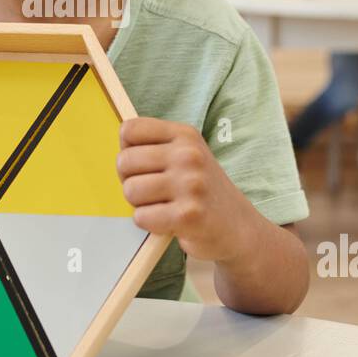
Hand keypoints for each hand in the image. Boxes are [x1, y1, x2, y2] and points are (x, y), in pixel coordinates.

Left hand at [117, 117, 248, 262]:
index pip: (129, 129)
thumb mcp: (187, 154)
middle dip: (130, 180)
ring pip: (130, 191)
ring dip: (140, 204)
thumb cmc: (201, 190)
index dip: (128, 150)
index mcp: (185, 135)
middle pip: (124, 161)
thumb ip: (155, 146)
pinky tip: (169, 221)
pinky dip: (149, 223)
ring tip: (163, 205)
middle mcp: (189, 155)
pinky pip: (141, 217)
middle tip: (153, 191)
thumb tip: (120, 148)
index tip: (144, 165)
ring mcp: (190, 185)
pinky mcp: (188, 216)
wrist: (238, 227)